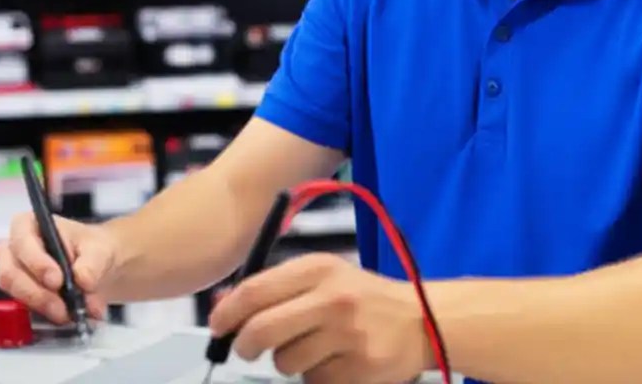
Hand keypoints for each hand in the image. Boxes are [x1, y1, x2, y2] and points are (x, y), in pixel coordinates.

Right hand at [0, 212, 116, 323]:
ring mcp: (15, 275)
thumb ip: (93, 262)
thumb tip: (82, 279)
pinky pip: (24, 310)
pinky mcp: (20, 297)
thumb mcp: (100, 249)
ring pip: (16, 295)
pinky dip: (47, 316)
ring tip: (71, 313)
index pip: (21, 241)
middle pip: (11, 273)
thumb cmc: (91, 248)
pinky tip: (68, 317)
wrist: (99, 268)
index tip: (57, 280)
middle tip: (63, 307)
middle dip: (38, 293)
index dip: (36, 262)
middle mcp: (15, 250)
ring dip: (44, 307)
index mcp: (28, 226)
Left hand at [208, 253, 431, 382]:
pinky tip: (336, 360)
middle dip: (245, 345)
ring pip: (285, 362)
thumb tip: (223, 305)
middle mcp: (333, 299)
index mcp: (319, 269)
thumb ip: (277, 287)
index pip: (255, 291)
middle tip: (247, 348)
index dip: (227, 312)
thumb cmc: (363, 298)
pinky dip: (316, 376)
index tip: (218, 325)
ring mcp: (347, 335)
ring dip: (289, 361)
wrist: (423, 320)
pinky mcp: (359, 368)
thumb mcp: (325, 276)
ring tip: (312, 348)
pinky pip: (313, 380)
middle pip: (262, 331)